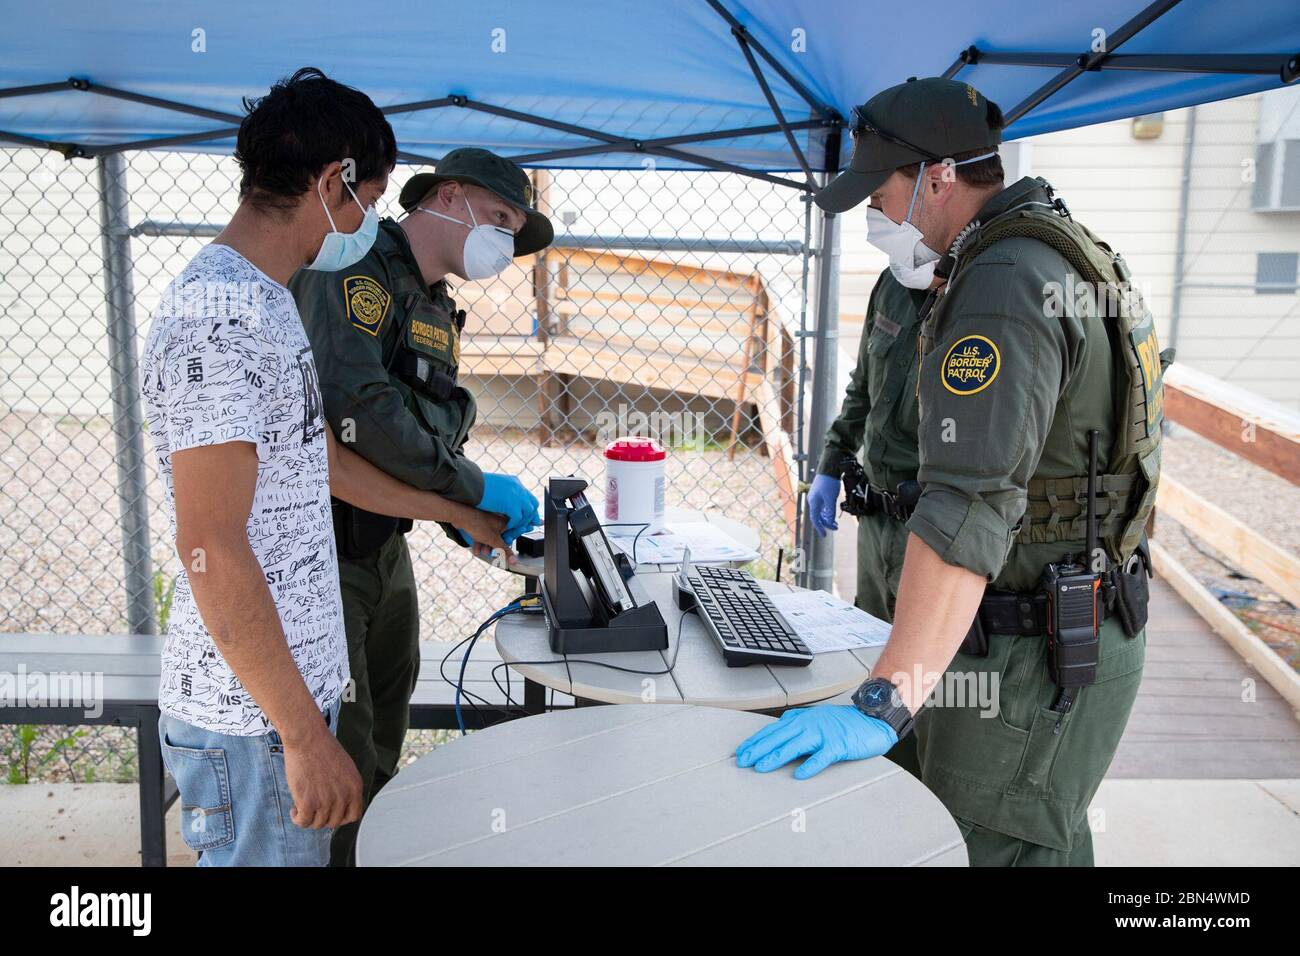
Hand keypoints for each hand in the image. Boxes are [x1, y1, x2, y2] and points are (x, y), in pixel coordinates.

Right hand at [282, 723, 362, 828]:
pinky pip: (303, 822)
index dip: (341, 817)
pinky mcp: (308, 802)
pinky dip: (298, 819)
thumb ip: (345, 787)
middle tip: (312, 808)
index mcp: (355, 787)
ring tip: (302, 806)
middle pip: (334, 822)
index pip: (354, 816)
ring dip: (309, 818)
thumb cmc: (323, 749)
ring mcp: (326, 801)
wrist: (307, 738)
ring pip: (318, 824)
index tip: (330, 812)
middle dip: (322, 818)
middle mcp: (344, 796)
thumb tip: (339, 807)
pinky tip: (294, 808)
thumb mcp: (345, 768)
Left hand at [454, 506, 514, 562]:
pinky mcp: (479, 525)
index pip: (509, 538)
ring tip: (481, 551)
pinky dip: (479, 543)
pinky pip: (482, 536)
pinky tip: (476, 549)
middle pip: (498, 540)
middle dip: (493, 548)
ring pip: (489, 539)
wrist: (461, 516)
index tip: (502, 555)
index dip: (505, 547)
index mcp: (504, 523)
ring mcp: (487, 523)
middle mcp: (497, 522)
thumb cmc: (478, 524)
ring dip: (485, 547)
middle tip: (489, 553)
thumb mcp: (493, 540)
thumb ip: (504, 551)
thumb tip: (514, 560)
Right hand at [478, 473, 539, 540]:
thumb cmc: (475, 487)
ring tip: (513, 526)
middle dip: (531, 516)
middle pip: (533, 504)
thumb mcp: (494, 488)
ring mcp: (516, 495)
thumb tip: (505, 502)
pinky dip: (513, 524)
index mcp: (514, 482)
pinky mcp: (511, 504)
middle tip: (527, 525)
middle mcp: (518, 487)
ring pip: (528, 512)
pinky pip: (518, 517)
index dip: (530, 509)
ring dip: (522, 521)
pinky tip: (507, 527)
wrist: (469, 484)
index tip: (530, 518)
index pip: (529, 497)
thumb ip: (503, 494)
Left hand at [735, 705, 896, 779]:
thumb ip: (798, 720)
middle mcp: (809, 724)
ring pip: (794, 745)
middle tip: (742, 761)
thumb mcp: (816, 716)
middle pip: (778, 737)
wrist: (872, 718)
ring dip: (775, 756)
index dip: (755, 741)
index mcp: (802, 719)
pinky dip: (810, 766)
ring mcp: (823, 734)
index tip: (741, 751)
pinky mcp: (838, 745)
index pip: (772, 731)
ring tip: (760, 767)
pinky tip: (798, 775)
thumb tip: (780, 725)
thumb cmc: (844, 721)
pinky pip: (822, 757)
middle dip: (758, 749)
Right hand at [807, 473, 840, 535]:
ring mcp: (816, 497)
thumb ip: (830, 512)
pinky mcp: (820, 493)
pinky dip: (827, 511)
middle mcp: (812, 501)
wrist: (829, 468)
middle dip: (826, 523)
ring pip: (820, 511)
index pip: (815, 519)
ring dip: (827, 517)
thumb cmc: (829, 483)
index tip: (825, 535)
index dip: (820, 528)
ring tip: (835, 522)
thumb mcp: (831, 499)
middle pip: (818, 516)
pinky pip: (822, 506)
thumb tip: (830, 523)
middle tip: (836, 528)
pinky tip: (832, 513)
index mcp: (813, 503)